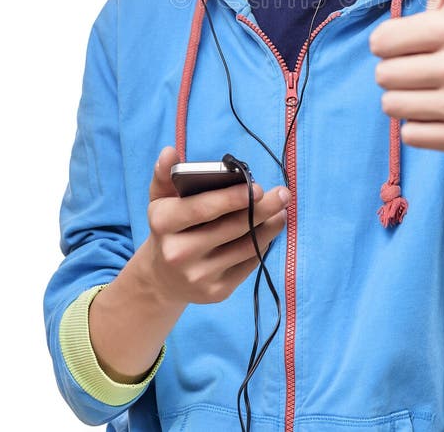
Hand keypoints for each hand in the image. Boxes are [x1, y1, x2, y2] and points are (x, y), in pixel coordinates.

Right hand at [145, 146, 288, 306]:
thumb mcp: (160, 200)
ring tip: (282, 209)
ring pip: (245, 247)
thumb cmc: (168, 228)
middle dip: (262, 209)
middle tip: (283, 194)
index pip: (202, 209)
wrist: (162, 278)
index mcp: (163, 224)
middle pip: (230, 227)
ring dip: (270, 226)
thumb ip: (165, 174)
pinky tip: (271, 229)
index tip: (258, 187)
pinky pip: (248, 264)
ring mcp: (198, 276)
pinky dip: (263, 244)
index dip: (232, 198)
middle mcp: (179, 253)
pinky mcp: (216, 292)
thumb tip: (170, 151)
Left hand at [369, 0, 443, 156]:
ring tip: (433, 91)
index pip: (380, 42)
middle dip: (397, 73)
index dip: (390, 44)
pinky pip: (409, 135)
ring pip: (392, 106)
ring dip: (405, 100)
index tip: (415, 44)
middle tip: (425, 69)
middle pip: (383, 75)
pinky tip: (443, 115)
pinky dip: (419, 127)